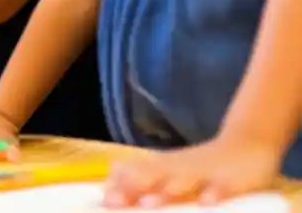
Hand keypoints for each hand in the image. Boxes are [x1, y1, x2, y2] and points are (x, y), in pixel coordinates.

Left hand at [103, 136, 280, 207]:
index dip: (117, 187)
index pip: (133, 175)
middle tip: (113, 203)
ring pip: (183, 182)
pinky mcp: (232, 179)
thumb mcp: (168, 170)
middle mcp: (178, 169)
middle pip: (151, 177)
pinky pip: (223, 187)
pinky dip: (215, 194)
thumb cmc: (199, 167)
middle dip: (132, 189)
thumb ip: (139, 177)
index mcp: (162, 168)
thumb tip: (107, 184)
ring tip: (148, 204)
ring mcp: (204, 173)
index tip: (102, 201)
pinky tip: (206, 203)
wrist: (246, 144)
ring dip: (166, 192)